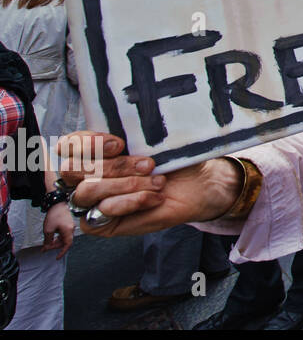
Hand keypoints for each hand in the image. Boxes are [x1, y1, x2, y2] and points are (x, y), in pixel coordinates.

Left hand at [43, 203, 73, 259]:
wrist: (57, 204)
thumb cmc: (54, 216)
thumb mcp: (48, 229)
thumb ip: (48, 240)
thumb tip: (47, 247)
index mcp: (68, 231)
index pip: (67, 245)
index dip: (62, 252)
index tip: (57, 258)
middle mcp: (71, 229)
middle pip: (64, 242)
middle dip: (54, 246)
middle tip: (45, 248)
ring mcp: (70, 226)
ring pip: (63, 238)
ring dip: (55, 242)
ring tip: (46, 243)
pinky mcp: (68, 224)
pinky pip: (63, 234)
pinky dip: (57, 237)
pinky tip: (51, 237)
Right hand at [56, 131, 240, 236]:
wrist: (198, 184)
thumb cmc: (174, 159)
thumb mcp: (153, 139)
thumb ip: (130, 129)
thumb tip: (121, 116)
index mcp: (95, 151)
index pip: (67, 145)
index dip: (87, 144)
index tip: (120, 143)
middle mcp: (87, 175)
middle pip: (72, 169)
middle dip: (113, 165)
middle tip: (147, 164)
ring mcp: (92, 201)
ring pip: (87, 191)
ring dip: (126, 184)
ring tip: (158, 181)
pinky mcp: (101, 224)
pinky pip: (99, 214)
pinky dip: (130, 202)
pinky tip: (154, 197)